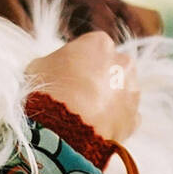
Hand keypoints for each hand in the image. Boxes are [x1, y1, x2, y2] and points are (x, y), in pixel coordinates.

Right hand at [24, 31, 139, 142]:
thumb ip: (54, 63)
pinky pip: (125, 117)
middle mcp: (123, 63)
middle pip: (113, 66)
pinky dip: (114, 121)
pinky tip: (95, 127)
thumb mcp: (38, 66)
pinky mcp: (134, 119)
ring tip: (85, 114)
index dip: (79, 60)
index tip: (67, 73)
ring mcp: (132, 92)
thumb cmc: (48, 91)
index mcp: (100, 43)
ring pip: (122, 91)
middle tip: (78, 93)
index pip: (92, 46)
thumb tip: (54, 70)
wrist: (63, 129)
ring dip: (109, 99)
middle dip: (100, 77)